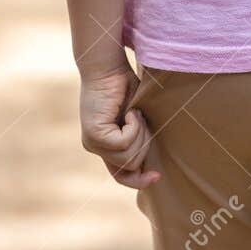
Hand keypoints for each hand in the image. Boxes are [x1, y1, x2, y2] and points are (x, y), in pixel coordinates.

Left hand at [78, 66, 159, 190]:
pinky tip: (130, 111)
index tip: (157, 176)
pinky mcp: (94, 135)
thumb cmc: (124, 87)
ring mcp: (93, 143)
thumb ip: (139, 139)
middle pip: (132, 166)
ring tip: (134, 113)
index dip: (139, 181)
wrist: (108, 68)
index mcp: (105, 146)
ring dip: (140, 133)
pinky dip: (134, 126)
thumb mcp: (137, 119)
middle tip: (140, 118)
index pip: (121, 176)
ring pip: (129, 157)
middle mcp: (96, 148)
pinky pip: (124, 143)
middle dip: (144, 143)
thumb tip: (152, 164)